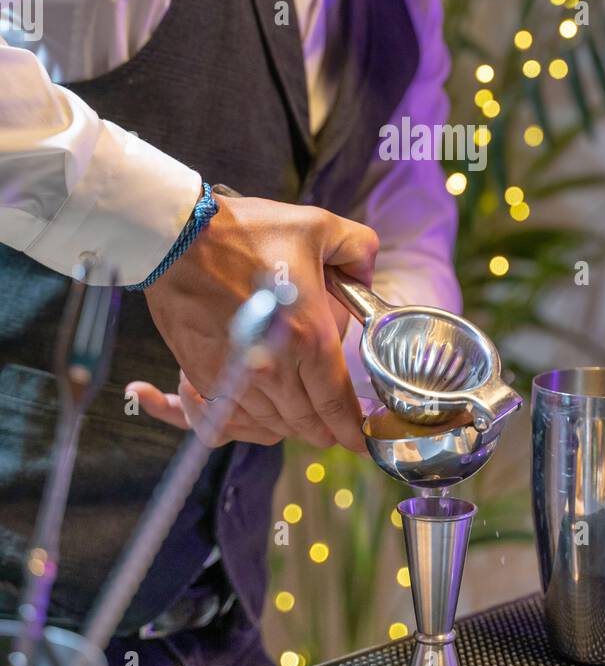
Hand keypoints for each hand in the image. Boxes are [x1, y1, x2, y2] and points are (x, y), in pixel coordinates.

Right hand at [139, 195, 375, 453]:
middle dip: (326, 430)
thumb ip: (358, 247)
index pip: (336, 404)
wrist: (178, 240)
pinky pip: (237, 415)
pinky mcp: (206, 376)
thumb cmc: (246, 232)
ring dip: (291, 424)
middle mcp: (274, 369)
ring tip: (304, 415)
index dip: (352, 428)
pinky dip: (255, 418)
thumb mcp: (318, 227)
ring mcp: (237, 377)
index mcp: (309, 338)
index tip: (361, 438)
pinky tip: (266, 406)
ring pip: (272, 423)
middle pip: (306, 421)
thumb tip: (366, 274)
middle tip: (337, 428)